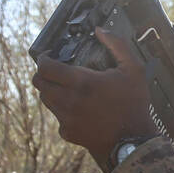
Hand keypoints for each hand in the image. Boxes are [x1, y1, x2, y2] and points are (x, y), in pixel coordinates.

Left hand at [31, 27, 156, 164]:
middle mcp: (69, 100)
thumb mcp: (133, 69)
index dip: (42, 59)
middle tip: (54, 70)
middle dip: (43, 74)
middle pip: (39, 83)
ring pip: (46, 100)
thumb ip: (117, 45)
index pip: (45, 68)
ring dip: (51, 91)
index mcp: (82, 82)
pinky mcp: (68, 133)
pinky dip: (62, 111)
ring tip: (66, 87)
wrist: (134, 142)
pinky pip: (57, 118)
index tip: (48, 56)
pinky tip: (77, 108)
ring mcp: (67, 119)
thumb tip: (100, 31)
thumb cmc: (134, 105)